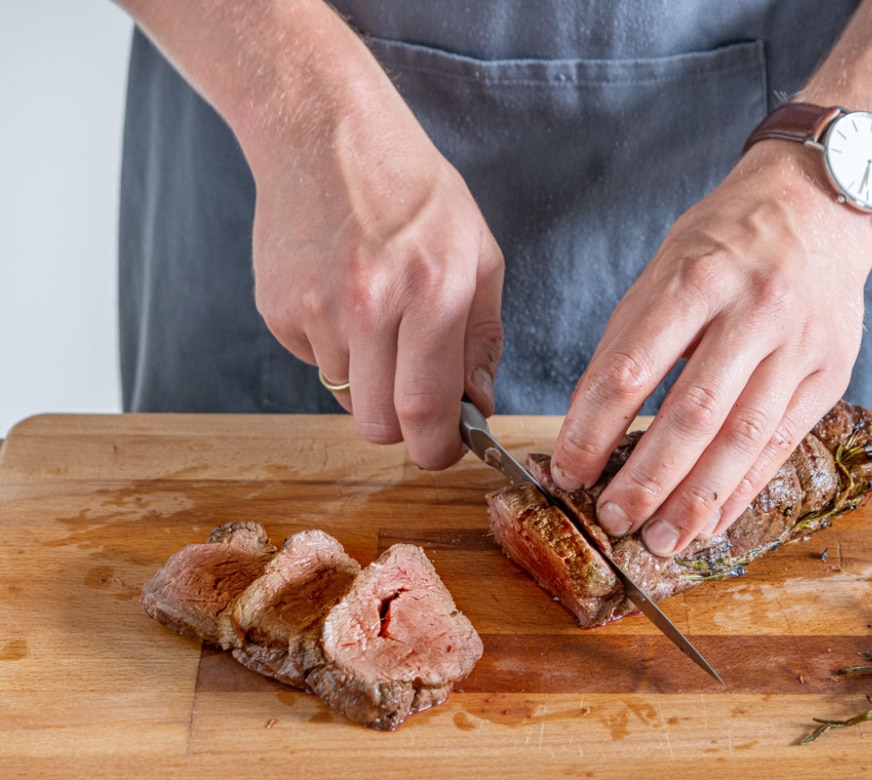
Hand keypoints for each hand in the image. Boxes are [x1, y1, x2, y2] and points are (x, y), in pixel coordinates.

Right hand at [249, 83, 504, 469]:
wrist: (326, 135)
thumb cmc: (414, 192)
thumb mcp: (477, 251)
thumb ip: (482, 336)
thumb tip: (478, 405)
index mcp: (433, 290)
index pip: (427, 411)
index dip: (438, 449)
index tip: (445, 449)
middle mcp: (370, 304)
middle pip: (378, 426)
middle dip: (402, 429)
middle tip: (416, 399)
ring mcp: (316, 308)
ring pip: (346, 396)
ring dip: (369, 379)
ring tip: (378, 315)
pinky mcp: (277, 309)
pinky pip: (313, 363)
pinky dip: (334, 349)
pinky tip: (343, 296)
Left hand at [549, 142, 871, 555]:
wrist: (819, 205)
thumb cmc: (728, 238)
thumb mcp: (667, 264)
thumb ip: (632, 338)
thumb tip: (590, 422)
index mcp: (697, 276)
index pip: (633, 367)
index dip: (593, 429)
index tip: (568, 471)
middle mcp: (753, 310)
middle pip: (694, 412)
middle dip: (647, 477)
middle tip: (613, 518)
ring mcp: (798, 344)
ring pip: (744, 438)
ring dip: (697, 499)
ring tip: (661, 540)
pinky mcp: (829, 373)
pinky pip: (783, 444)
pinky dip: (743, 489)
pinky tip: (713, 522)